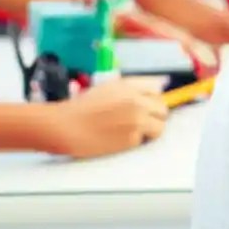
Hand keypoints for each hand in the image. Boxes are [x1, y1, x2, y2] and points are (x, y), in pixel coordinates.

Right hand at [52, 77, 167, 158]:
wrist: (66, 126)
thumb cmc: (82, 107)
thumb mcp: (108, 88)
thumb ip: (132, 88)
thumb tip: (158, 88)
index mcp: (129, 86)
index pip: (156, 89)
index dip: (152, 98)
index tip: (147, 105)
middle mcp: (136, 101)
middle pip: (163, 109)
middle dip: (155, 116)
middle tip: (142, 121)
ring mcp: (136, 120)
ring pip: (159, 127)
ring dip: (151, 130)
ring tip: (134, 132)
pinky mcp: (132, 139)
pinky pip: (143, 141)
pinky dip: (134, 142)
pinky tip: (118, 139)